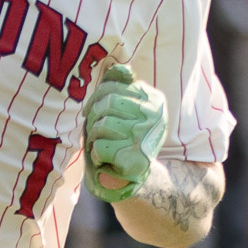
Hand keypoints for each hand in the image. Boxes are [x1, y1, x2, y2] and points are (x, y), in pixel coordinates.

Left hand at [81, 60, 167, 202]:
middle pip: (105, 104)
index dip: (96, 98)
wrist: (142, 178)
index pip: (112, 86)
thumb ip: (122, 86)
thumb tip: (121, 68)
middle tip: (97, 131)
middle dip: (94, 119)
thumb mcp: (128, 109)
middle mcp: (154, 116)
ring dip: (94, 137)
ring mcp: (145, 136)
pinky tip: (106, 159)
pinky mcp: (134, 158)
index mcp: (153, 99)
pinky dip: (96, 155)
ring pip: (100, 125)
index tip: (93, 111)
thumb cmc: (127, 138)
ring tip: (104, 145)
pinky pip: (99, 146)